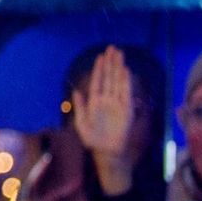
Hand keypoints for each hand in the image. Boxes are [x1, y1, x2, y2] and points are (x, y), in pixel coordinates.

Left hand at [72, 46, 136, 196]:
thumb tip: (75, 91)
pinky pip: (126, 93)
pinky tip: (125, 72)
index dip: (99, 69)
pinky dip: (126, 83)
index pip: (98, 81)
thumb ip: (80, 106)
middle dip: (110, 63)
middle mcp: (107, 100)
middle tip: (113, 48)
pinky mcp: (126, 110)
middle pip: (109, 77)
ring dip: (119, 68)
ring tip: (120, 55)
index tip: (101, 56)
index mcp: (95, 102)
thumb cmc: (93, 139)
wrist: (107, 152)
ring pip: (118, 82)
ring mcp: (117, 104)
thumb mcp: (81, 123)